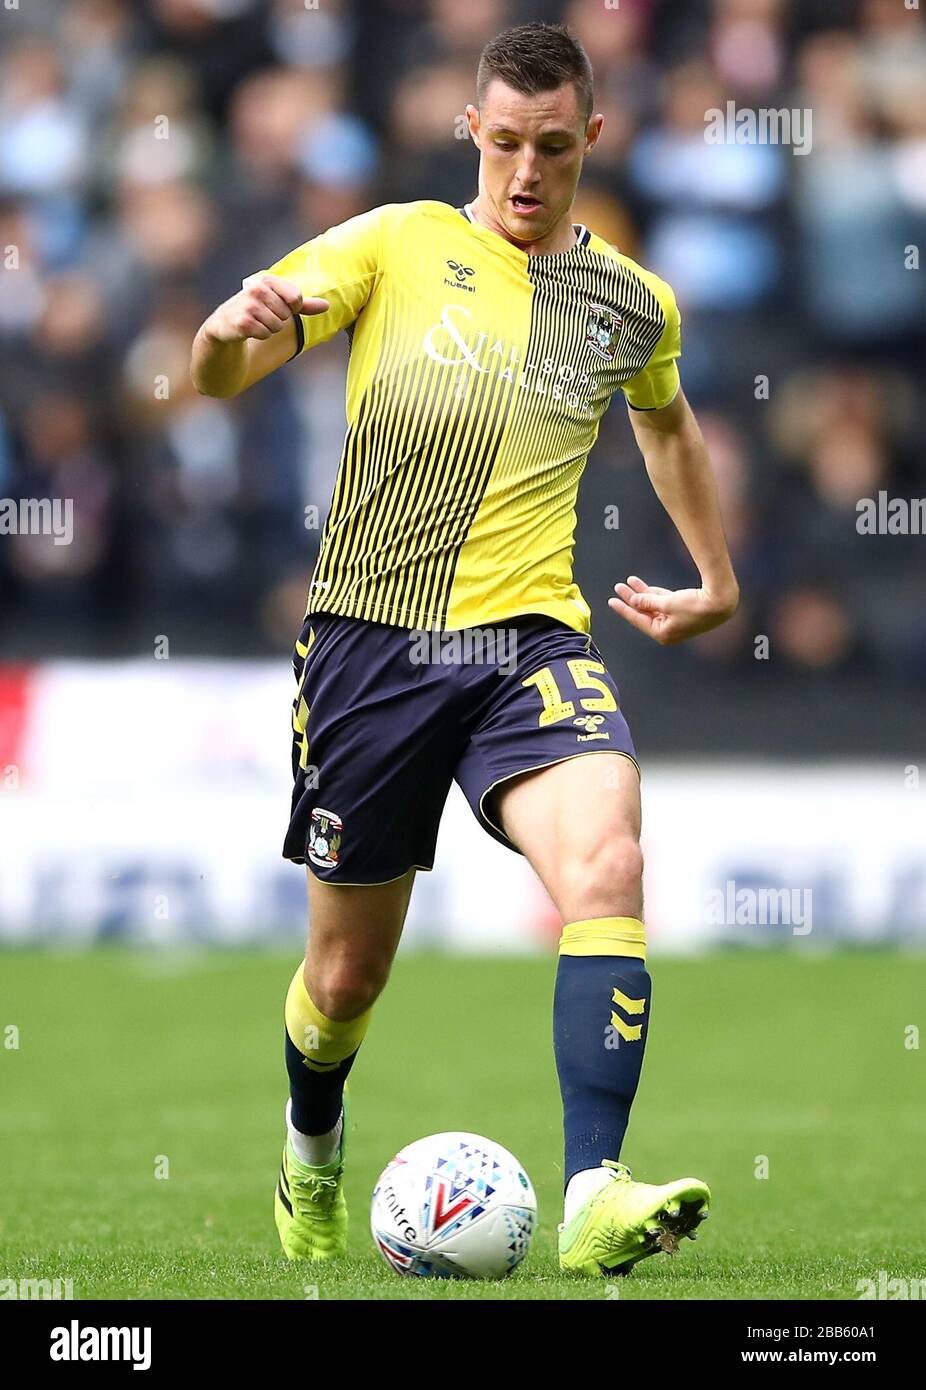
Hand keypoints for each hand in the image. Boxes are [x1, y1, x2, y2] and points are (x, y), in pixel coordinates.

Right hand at [203, 274, 328, 343]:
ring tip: (255, 323)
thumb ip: (304, 305)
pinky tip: (248, 330)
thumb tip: (328, 305)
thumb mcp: (280, 304)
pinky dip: (260, 336)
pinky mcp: (241, 321)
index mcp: (268, 281)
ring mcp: (248, 305)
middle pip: (286, 314)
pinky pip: (265, 334)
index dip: (292, 308)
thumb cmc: (257, 312)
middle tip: (262, 317)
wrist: (226, 325)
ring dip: (268, 329)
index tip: (278, 306)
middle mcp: (257, 289)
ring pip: (277, 326)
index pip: (296, 298)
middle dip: (278, 320)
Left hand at [608, 574, 738, 645]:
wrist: (721, 602)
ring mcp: (675, 621)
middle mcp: (668, 630)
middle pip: (644, 612)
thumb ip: (648, 602)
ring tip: (629, 581)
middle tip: (618, 587)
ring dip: (642, 594)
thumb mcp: (668, 604)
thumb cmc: (695, 606)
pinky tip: (644, 587)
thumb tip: (634, 601)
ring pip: (653, 606)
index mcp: (663, 634)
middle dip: (631, 598)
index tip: (611, 600)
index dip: (624, 609)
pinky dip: (654, 595)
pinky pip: (663, 603)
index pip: (638, 620)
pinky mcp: (682, 612)